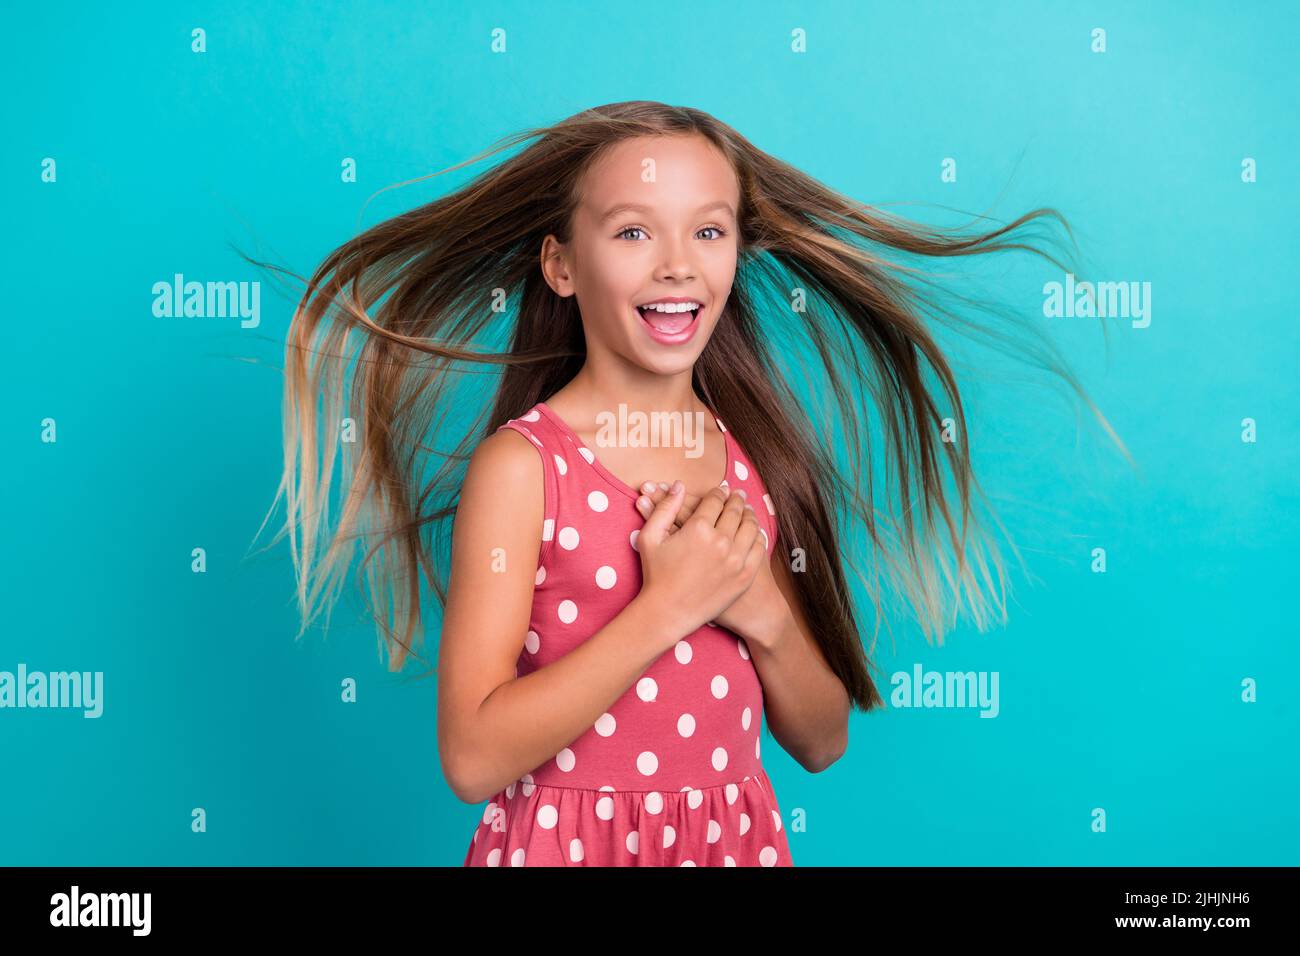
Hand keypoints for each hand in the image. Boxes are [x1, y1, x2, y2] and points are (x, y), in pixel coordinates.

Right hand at [633, 481, 767, 646]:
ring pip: (750, 526)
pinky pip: (758, 547)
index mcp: (698, 528)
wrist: (669, 612)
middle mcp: (721, 541)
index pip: (715, 500)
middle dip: (736, 499)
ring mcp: (736, 559)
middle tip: (737, 494)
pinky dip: (757, 535)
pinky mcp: (745, 576)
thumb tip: (679, 485)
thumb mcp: (650, 537)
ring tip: (746, 510)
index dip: (718, 492)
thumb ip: (665, 507)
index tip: (721, 490)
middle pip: (735, 510)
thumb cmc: (656, 574)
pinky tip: (753, 532)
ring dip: (749, 514)